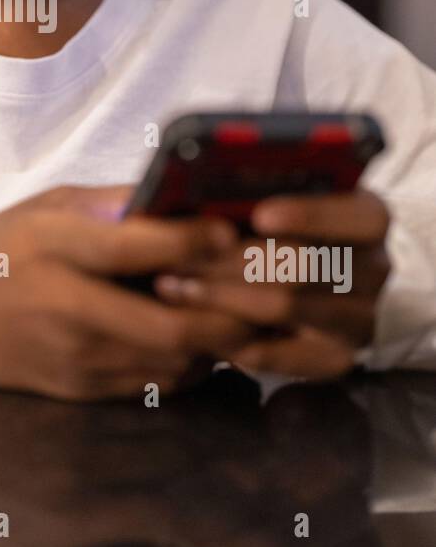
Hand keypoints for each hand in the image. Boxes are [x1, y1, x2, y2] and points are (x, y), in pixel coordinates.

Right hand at [0, 183, 262, 400]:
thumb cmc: (1, 248)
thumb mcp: (48, 208)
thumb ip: (115, 205)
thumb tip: (187, 196)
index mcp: (55, 248)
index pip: (137, 248)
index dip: (194, 242)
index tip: (233, 231)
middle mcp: (68, 307)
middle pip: (172, 325)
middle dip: (230, 312)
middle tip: (266, 291)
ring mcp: (76, 358)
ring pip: (175, 362)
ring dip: (218, 340)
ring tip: (246, 313)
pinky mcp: (82, 391)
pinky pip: (157, 383)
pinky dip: (191, 363)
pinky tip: (205, 339)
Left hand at [153, 189, 391, 377]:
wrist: (311, 281)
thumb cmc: (278, 226)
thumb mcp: (280, 198)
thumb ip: (256, 193)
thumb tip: (204, 186)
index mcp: (368, 219)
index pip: (358, 216)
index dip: (310, 215)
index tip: (260, 215)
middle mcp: (374, 269)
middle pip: (305, 265)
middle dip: (234, 259)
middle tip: (180, 255)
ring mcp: (358, 320)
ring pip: (284, 308)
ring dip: (220, 296)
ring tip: (172, 284)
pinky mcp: (334, 360)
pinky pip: (276, 355)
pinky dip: (230, 339)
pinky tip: (194, 321)